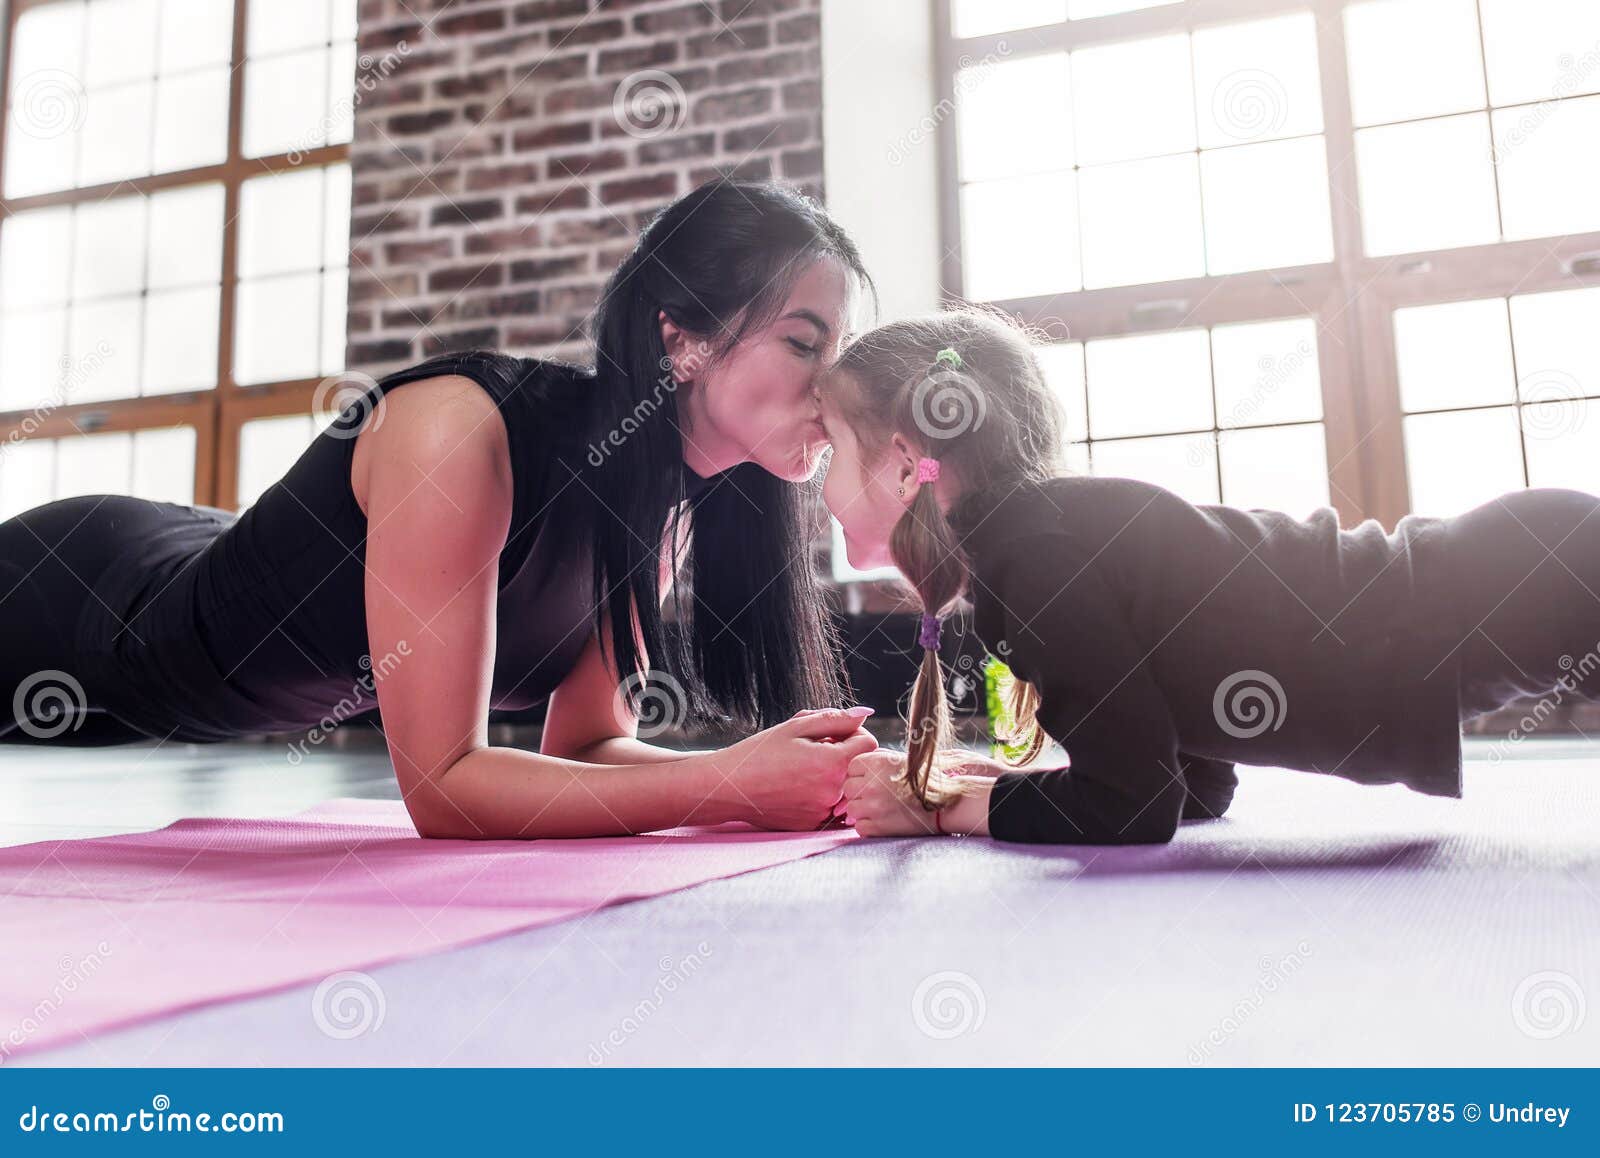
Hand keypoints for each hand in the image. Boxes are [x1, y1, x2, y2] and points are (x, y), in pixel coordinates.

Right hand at [717, 708, 877, 830]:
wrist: (730, 788)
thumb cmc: (760, 753)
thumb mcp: (795, 727)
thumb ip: (835, 719)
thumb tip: (866, 713)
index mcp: (833, 763)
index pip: (869, 743)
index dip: (853, 733)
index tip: (832, 733)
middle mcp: (834, 791)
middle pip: (859, 766)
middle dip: (843, 753)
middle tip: (813, 749)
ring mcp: (824, 812)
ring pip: (846, 786)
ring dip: (833, 775)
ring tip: (802, 768)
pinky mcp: (814, 825)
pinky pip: (830, 805)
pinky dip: (821, 794)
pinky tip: (796, 787)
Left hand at [841, 749, 946, 836]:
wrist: (945, 805)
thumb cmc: (924, 781)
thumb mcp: (900, 761)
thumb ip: (876, 760)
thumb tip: (856, 768)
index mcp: (877, 763)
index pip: (852, 767)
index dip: (861, 774)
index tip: (873, 780)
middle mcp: (872, 783)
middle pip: (848, 788)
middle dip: (860, 791)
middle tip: (877, 796)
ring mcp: (873, 806)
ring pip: (851, 808)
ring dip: (863, 810)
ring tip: (881, 809)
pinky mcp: (877, 827)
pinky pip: (859, 827)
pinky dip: (869, 826)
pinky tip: (883, 821)